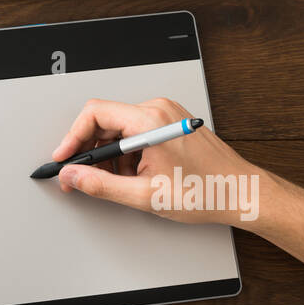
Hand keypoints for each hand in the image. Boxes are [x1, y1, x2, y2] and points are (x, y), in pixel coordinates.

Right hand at [52, 97, 258, 225]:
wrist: (240, 192)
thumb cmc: (206, 191)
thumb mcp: (145, 195)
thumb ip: (101, 185)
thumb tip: (74, 176)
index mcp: (150, 120)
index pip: (95, 114)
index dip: (72, 137)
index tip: (63, 157)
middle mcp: (158, 109)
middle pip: (105, 120)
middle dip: (90, 150)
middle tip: (80, 176)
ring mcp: (166, 114)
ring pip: (119, 127)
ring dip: (111, 155)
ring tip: (120, 182)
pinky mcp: (170, 122)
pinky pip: (135, 130)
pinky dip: (127, 153)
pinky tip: (135, 175)